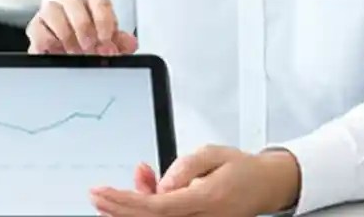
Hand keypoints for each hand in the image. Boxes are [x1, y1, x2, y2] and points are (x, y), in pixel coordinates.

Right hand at [26, 0, 138, 55]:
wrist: (70, 61)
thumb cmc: (91, 47)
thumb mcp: (110, 46)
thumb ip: (121, 43)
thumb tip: (130, 43)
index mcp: (91, 1)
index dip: (102, 18)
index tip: (106, 39)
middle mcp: (69, 2)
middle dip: (83, 26)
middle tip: (90, 48)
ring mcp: (50, 12)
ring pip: (52, 9)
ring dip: (65, 34)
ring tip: (75, 53)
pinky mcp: (36, 27)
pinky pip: (36, 28)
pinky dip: (48, 42)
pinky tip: (59, 52)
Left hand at [89, 146, 300, 216]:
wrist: (266, 185)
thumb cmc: (242, 168)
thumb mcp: (214, 153)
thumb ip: (185, 167)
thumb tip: (160, 184)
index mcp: (206, 199)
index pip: (156, 207)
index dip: (125, 202)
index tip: (103, 192)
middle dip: (118, 210)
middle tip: (96, 196)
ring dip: (132, 209)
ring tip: (116, 190)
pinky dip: (148, 209)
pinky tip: (141, 191)